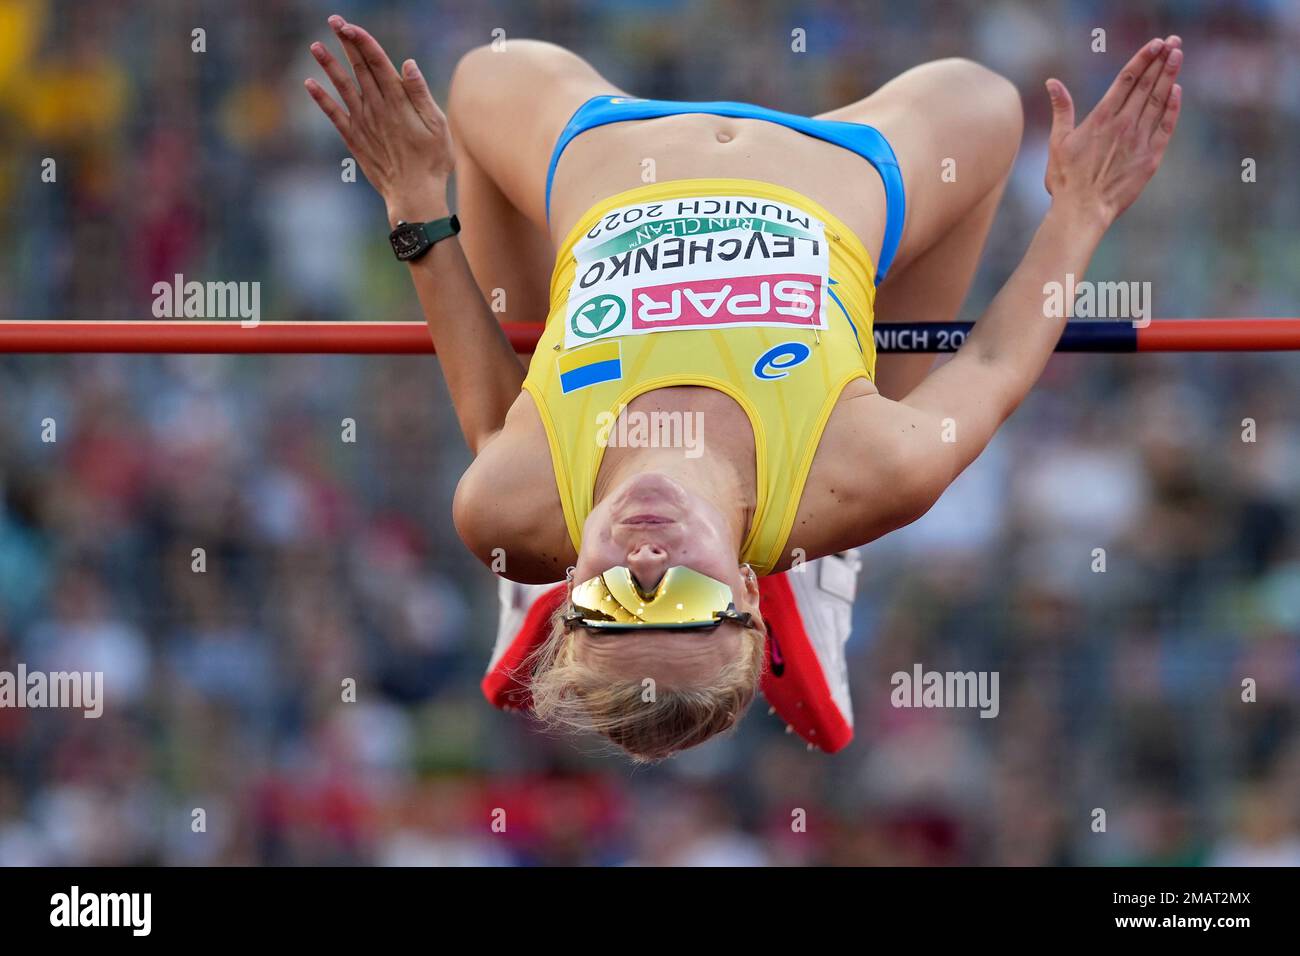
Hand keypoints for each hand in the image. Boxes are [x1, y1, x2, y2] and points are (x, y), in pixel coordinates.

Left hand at [304, 15, 452, 222]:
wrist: (414, 195)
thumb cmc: (432, 161)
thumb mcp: (437, 125)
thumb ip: (420, 93)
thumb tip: (407, 63)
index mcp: (398, 101)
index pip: (377, 62)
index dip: (363, 41)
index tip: (350, 25)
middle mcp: (377, 108)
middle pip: (359, 68)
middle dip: (345, 43)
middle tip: (334, 21)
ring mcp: (363, 123)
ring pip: (342, 87)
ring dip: (328, 65)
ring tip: (315, 46)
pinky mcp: (354, 139)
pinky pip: (334, 115)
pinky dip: (321, 99)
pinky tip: (310, 84)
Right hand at [1043, 35, 1183, 228]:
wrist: (1083, 210)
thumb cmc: (1066, 180)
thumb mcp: (1058, 142)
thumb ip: (1061, 109)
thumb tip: (1052, 82)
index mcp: (1101, 118)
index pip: (1126, 79)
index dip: (1142, 59)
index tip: (1155, 43)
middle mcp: (1123, 124)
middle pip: (1146, 84)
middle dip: (1160, 60)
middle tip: (1174, 41)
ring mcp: (1139, 140)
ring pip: (1158, 100)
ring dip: (1169, 76)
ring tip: (1178, 55)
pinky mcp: (1150, 157)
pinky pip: (1166, 126)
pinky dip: (1173, 107)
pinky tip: (1177, 91)